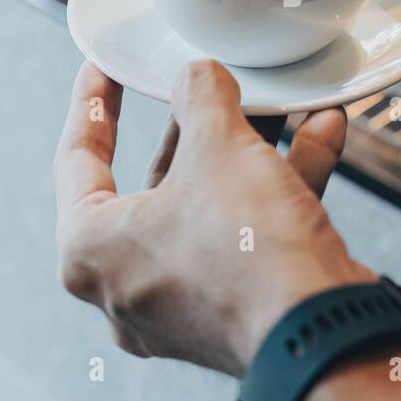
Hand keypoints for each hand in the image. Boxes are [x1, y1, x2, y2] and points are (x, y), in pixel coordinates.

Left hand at [53, 60, 375, 376]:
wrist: (323, 331)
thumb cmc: (248, 254)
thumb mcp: (219, 145)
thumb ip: (199, 96)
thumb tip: (197, 77)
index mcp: (90, 249)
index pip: (77, 159)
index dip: (92, 102)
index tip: (101, 70)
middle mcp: (126, 284)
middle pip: (154, 181)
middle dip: (192, 126)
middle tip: (197, 83)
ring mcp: (181, 302)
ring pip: (209, 205)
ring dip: (249, 149)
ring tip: (275, 104)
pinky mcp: (233, 310)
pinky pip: (247, 234)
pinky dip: (280, 186)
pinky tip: (318, 136)